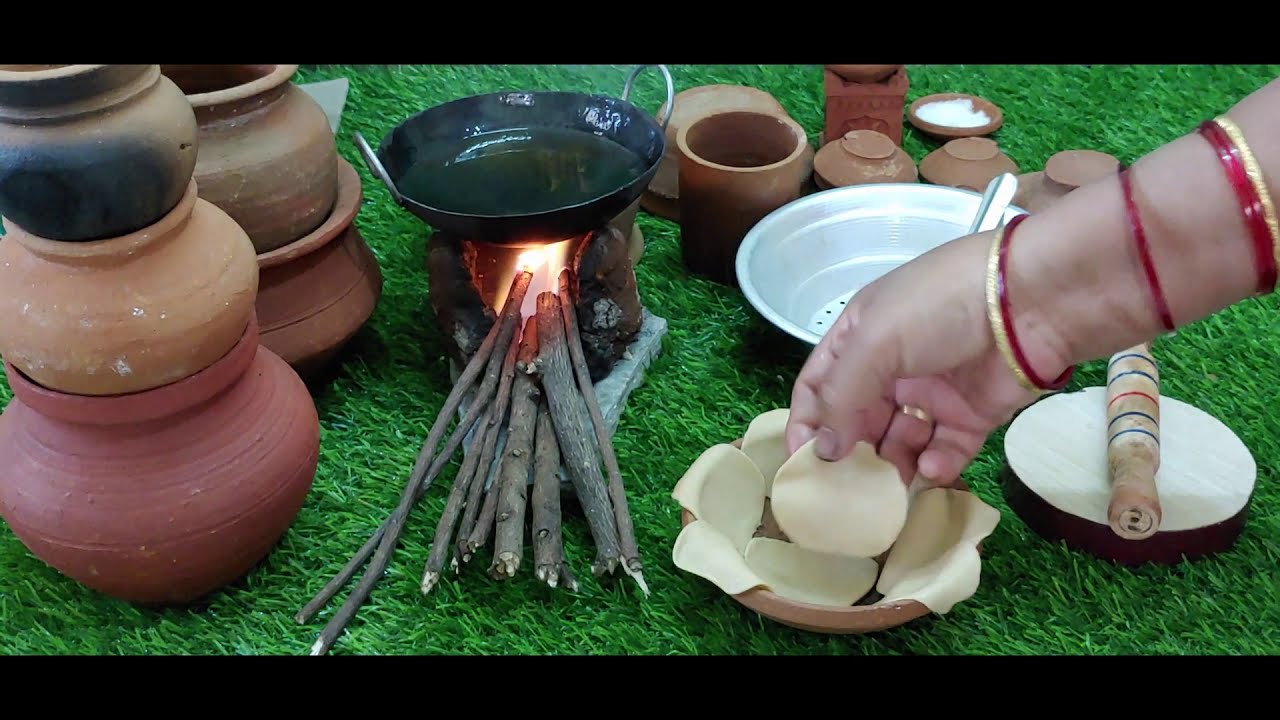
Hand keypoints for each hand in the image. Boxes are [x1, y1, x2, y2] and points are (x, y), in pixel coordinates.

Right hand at [784, 229, 1069, 486]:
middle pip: (858, 420)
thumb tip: (822, 452)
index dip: (807, 423)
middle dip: (851, 453)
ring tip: (891, 489)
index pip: (819, 385)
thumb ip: (840, 398)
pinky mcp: (972, 415)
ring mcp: (933, 392)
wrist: (1032, 301)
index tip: (801, 465)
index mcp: (860, 336)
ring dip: (892, 466)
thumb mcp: (874, 341)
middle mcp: (891, 365)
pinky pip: (944, 450)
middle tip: (846, 489)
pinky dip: (935, 465)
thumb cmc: (939, 308)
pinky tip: (932, 470)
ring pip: (900, 441)